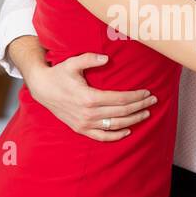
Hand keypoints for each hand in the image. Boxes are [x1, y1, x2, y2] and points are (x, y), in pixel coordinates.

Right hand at [25, 52, 157, 140]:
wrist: (42, 89)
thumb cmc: (59, 73)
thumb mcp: (72, 63)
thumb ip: (89, 59)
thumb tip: (106, 59)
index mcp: (88, 97)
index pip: (120, 99)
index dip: (136, 96)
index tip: (147, 92)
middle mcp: (88, 113)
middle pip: (121, 112)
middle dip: (140, 106)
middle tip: (153, 101)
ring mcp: (84, 123)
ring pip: (115, 125)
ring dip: (133, 120)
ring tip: (146, 113)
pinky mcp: (80, 129)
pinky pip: (101, 136)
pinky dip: (116, 135)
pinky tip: (128, 130)